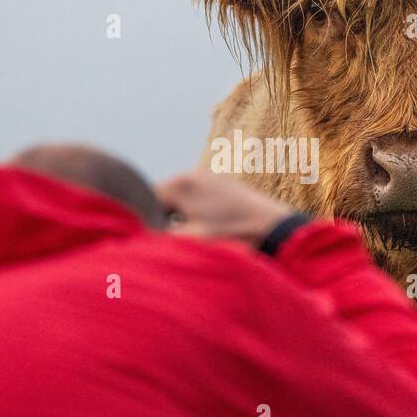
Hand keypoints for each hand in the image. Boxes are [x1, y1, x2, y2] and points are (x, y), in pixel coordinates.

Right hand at [154, 169, 293, 246]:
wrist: (277, 229)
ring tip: (189, 238)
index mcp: (181, 184)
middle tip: (168, 243)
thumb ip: (161, 239)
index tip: (146, 242)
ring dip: (176, 220)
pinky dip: (192, 215)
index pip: (144, 201)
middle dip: (160, 221)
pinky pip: (194, 200)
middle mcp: (192, 174)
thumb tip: (140, 240)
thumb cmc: (236, 235)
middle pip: (160, 200)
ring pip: (178, 201)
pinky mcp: (221, 186)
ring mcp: (208, 178)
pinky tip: (204, 231)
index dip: (142, 223)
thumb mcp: (193, 240)